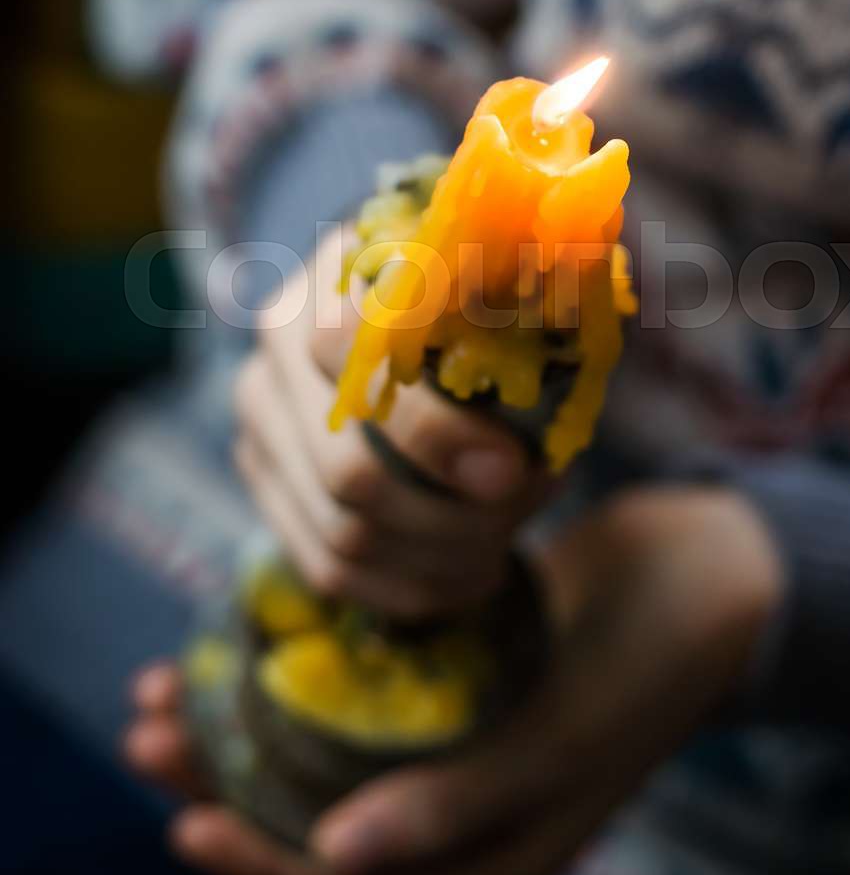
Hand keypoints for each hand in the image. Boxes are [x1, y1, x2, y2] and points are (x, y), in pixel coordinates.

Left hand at [124, 486, 781, 874]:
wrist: (727, 566)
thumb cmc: (657, 653)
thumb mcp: (566, 737)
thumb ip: (459, 804)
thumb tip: (333, 860)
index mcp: (504, 845)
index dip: (264, 861)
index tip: (182, 814)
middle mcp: (478, 801)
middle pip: (327, 815)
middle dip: (232, 781)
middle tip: (149, 728)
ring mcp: (472, 734)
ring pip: (337, 749)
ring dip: (252, 721)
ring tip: (171, 681)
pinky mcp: (468, 670)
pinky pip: (368, 686)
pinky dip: (306, 667)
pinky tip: (254, 627)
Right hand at [234, 224, 548, 618]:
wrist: (412, 344)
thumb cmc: (471, 312)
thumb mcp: (493, 286)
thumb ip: (519, 299)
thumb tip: (565, 331)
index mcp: (322, 292)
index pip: (357, 370)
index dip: (436, 429)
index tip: (514, 466)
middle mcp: (272, 363)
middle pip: (349, 469)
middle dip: (451, 514)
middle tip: (523, 513)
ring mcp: (259, 436)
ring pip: (344, 532)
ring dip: (440, 557)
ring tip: (505, 545)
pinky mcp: (268, 495)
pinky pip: (328, 570)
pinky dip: (410, 588)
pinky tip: (472, 577)